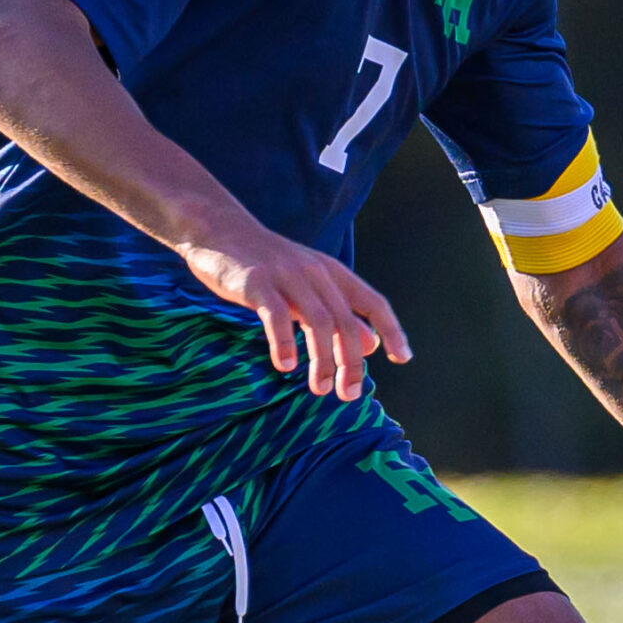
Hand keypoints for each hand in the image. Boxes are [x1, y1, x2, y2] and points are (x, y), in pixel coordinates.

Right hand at [180, 226, 412, 400]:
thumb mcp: (310, 286)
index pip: (374, 302)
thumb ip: (338, 313)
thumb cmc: (267, 264)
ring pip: (318, 322)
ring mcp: (287, 276)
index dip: (392, 329)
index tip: (403, 358)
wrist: (219, 229)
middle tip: (349, 394)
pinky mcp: (256, 282)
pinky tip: (286, 366)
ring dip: (323, 360)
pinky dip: (285, 343)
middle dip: (352, 362)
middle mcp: (316, 273)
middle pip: (346, 322)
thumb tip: (372, 345)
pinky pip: (277, 316)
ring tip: (321, 389)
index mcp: (333, 273)